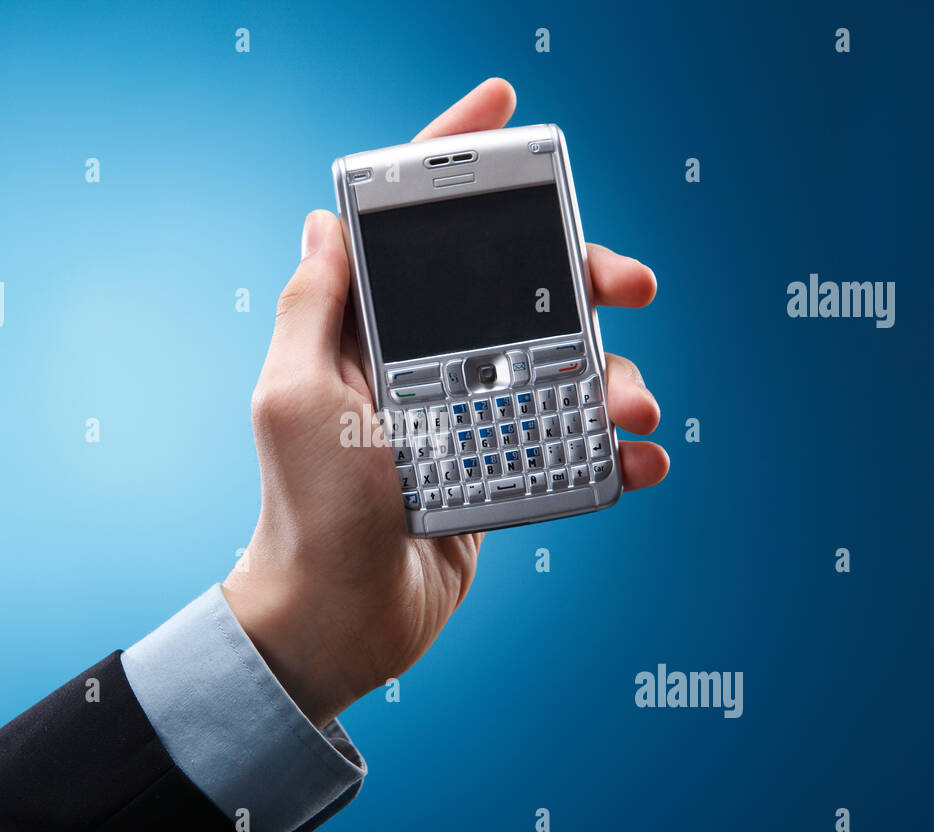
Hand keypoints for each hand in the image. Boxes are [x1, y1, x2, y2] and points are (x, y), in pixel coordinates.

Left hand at [221, 78, 668, 726]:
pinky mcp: (499, 471)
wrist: (343, 620)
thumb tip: (320, 220)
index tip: (504, 108)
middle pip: (514, 292)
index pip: (412, 233)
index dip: (452, 164)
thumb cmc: (308, 515)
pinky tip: (639, 460)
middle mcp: (423, 366)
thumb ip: (312, 309)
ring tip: (634, 407)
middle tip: (629, 281)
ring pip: (558, 367)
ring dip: (612, 375)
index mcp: (371, 336)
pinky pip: (569, 444)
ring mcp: (468, 419)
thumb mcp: (294, 398)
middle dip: (578, 274)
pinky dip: (612, 450)